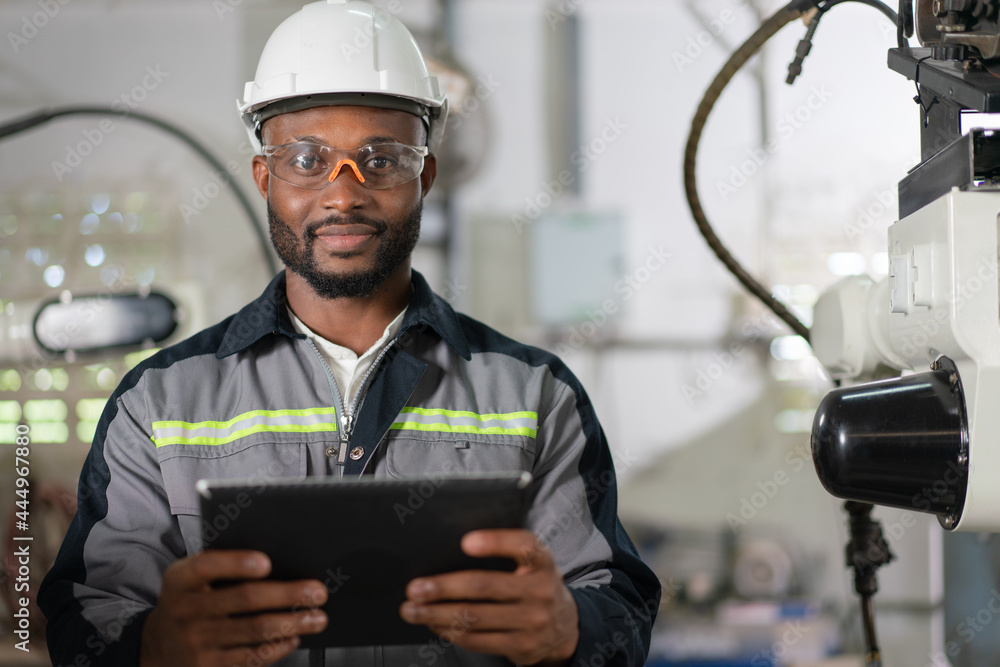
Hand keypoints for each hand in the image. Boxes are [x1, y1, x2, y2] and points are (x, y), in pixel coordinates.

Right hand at [140, 550, 327, 666]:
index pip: (207, 566)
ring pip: (254, 631)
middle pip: (244, 598)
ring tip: (318, 617)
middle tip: (317, 591)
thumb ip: (221, 568)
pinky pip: (250, 658)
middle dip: (287, 594)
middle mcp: (185, 611)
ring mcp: (196, 642)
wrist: (157, 647)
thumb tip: (278, 564)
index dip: (237, 563)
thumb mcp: (189, 579)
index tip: (267, 562)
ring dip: (292, 623)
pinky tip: (294, 638)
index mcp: (180, 579)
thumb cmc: (189, 601)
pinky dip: (278, 647)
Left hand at [400, 530, 578, 665]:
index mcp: (542, 561)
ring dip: (436, 614)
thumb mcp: (532, 562)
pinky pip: (477, 640)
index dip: (494, 542)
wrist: (564, 625)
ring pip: (474, 617)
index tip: (466, 542)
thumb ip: (505, 552)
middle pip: (484, 587)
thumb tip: (452, 552)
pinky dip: (450, 632)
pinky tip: (435, 624)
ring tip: (413, 610)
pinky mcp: (521, 646)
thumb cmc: (535, 584)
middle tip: (415, 588)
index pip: (522, 545)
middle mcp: (540, 590)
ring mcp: (532, 621)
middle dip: (443, 587)